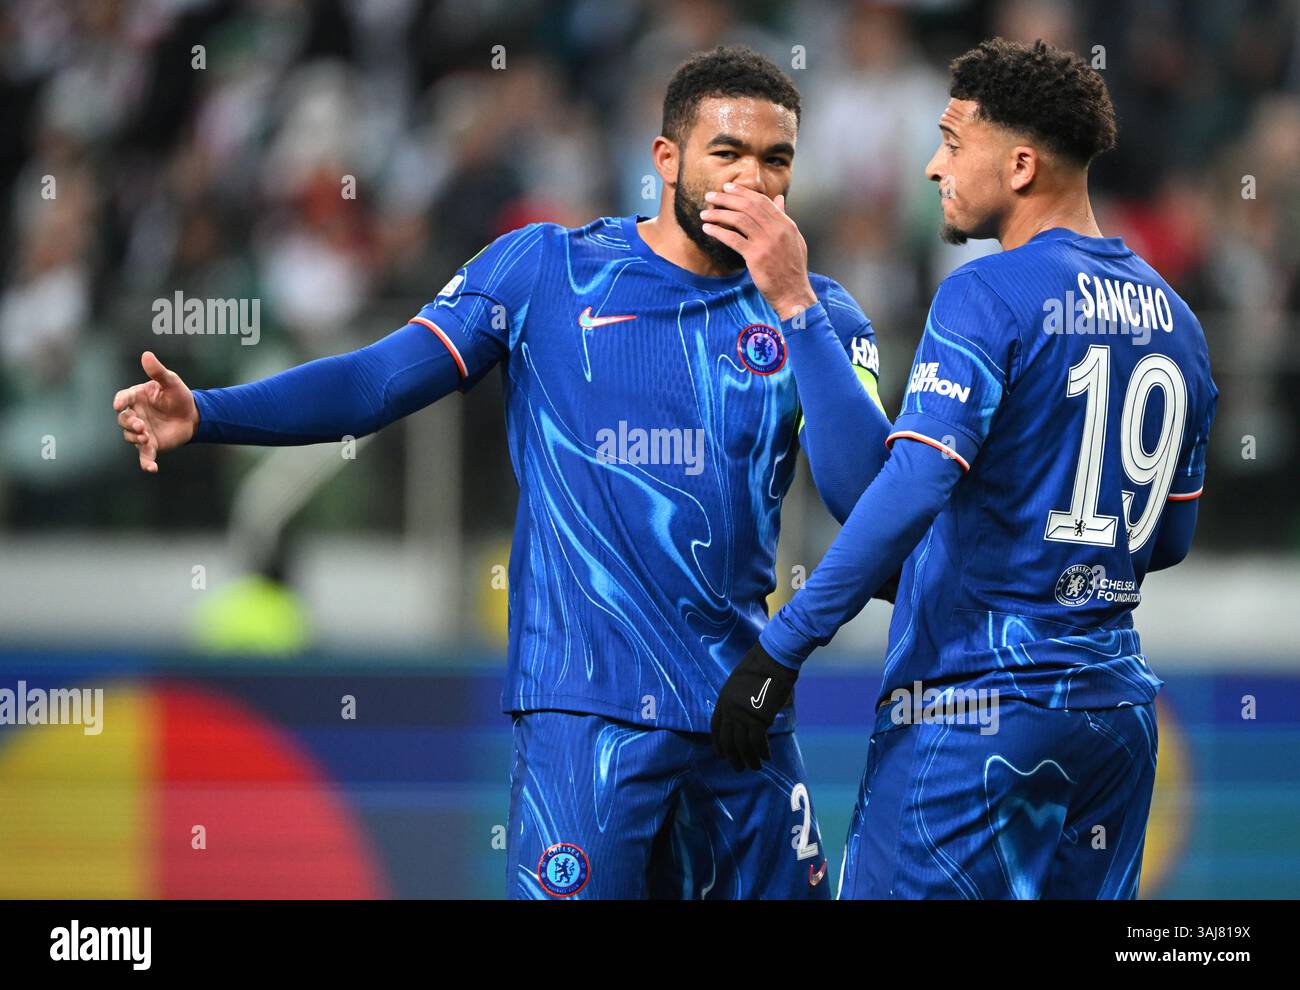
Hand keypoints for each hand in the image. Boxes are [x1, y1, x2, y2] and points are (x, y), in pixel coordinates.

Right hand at [113, 351, 198, 472]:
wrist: (193, 416)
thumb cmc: (179, 396)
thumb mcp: (171, 382)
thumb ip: (158, 372)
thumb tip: (146, 354)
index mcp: (136, 398)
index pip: (123, 398)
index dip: (120, 401)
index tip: (119, 404)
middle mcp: (135, 414)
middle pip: (123, 419)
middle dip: (129, 423)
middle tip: (140, 425)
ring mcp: (141, 431)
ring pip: (129, 436)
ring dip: (136, 437)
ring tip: (147, 436)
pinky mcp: (151, 445)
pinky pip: (144, 456)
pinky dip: (146, 463)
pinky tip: (151, 469)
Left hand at [700, 184, 817, 320]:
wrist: (794, 292)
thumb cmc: (792, 268)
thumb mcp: (794, 238)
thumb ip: (784, 218)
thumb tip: (778, 199)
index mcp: (785, 223)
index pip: (761, 201)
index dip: (743, 192)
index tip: (728, 188)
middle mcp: (776, 229)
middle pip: (748, 206)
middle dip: (727, 198)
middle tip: (710, 196)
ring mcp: (766, 242)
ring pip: (739, 219)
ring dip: (719, 214)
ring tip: (705, 213)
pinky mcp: (755, 256)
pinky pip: (733, 239)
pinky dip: (718, 231)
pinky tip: (708, 229)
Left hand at [710, 639, 797, 770]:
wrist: (774, 658)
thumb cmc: (763, 666)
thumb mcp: (742, 682)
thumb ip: (741, 700)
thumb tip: (750, 715)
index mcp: (723, 699)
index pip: (716, 727)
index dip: (718, 744)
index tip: (722, 755)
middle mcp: (730, 709)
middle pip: (727, 740)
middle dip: (732, 757)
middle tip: (739, 768)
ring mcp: (743, 714)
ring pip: (742, 745)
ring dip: (749, 759)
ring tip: (755, 767)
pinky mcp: (759, 718)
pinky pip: (757, 742)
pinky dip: (762, 752)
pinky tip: (767, 757)